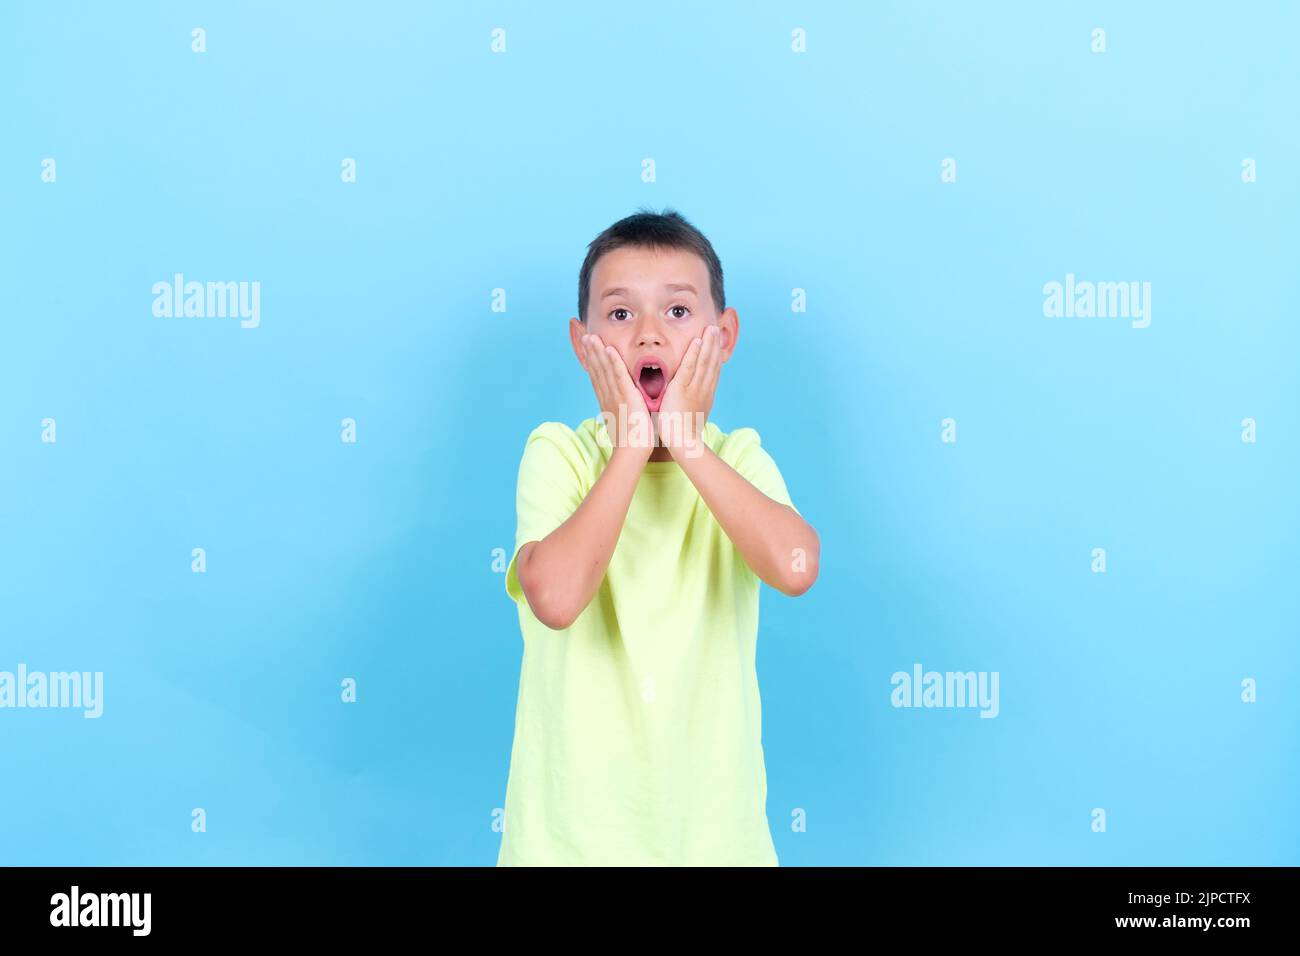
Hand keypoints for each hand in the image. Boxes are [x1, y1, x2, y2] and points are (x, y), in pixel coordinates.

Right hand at [580, 332, 653, 457]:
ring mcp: (615, 396)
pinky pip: (618, 375)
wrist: (632, 451)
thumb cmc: (632, 440)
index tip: (588, 349)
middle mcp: (607, 396)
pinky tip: (608, 348)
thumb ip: (622, 410)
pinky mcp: (625, 397)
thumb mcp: (624, 421)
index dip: (592, 362)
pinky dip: (612, 361)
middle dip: (591, 353)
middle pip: (597, 370)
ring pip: (604, 370)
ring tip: (592, 337)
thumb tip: (622, 408)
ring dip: (597, 352)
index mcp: (607, 402)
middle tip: (586, 336)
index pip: (597, 377)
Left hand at [656, 324, 721, 458]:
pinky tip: (697, 340)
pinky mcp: (683, 389)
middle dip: (714, 345)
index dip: (715, 356)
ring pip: (704, 362)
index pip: (712, 371)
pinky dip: (694, 353)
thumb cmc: (683, 433)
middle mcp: (704, 389)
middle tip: (716, 329)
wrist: (683, 443)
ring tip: (710, 329)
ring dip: (708, 343)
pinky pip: (690, 367)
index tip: (716, 343)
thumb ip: (691, 405)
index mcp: (705, 395)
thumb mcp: (692, 415)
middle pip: (712, 363)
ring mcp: (695, 388)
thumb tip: (691, 402)